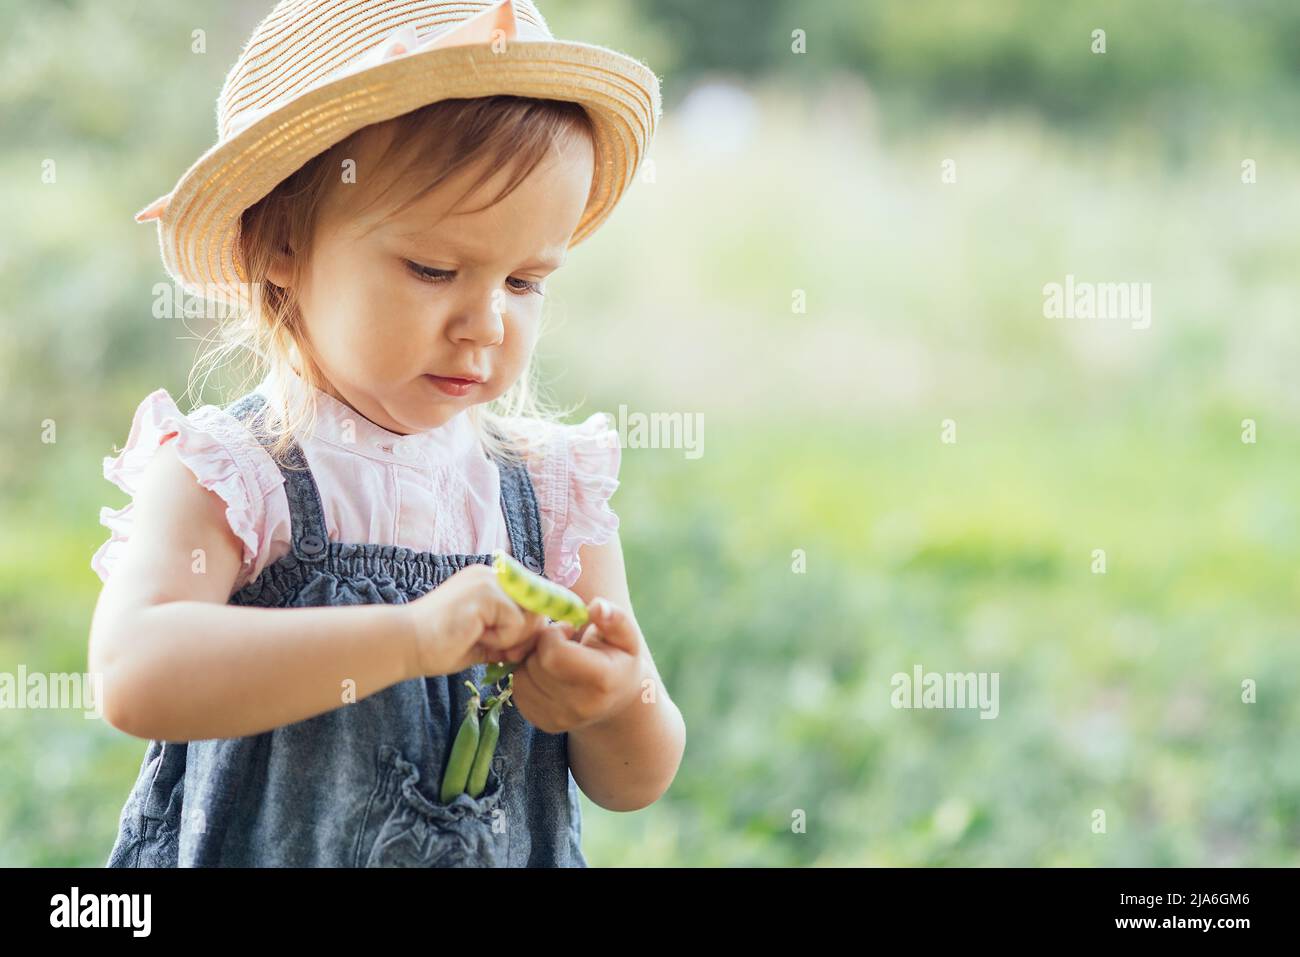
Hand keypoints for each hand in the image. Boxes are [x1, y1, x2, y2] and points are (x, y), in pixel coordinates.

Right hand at [402, 563, 567, 676]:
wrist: (406, 645)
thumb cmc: (439, 646)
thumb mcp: (485, 640)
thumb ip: (511, 636)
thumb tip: (539, 639)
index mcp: (490, 582)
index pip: (531, 599)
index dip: (531, 626)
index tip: (515, 649)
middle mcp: (492, 574)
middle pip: (537, 607)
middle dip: (526, 637)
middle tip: (502, 652)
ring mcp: (489, 580)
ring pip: (530, 616)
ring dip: (512, 639)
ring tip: (481, 640)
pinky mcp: (486, 592)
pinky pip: (516, 623)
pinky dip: (501, 640)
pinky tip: (475, 637)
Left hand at [508, 597, 645, 733]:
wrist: (617, 698)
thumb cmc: (619, 658)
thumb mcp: (626, 635)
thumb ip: (614, 617)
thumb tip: (595, 607)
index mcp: (602, 681)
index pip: (555, 655)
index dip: (554, 634)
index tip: (567, 629)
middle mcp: (581, 707)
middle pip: (536, 664)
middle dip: (542, 645)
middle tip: (560, 642)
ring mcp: (560, 719)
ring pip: (522, 677)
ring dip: (532, 660)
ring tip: (554, 657)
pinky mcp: (543, 724)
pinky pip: (518, 691)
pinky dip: (527, 676)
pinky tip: (547, 672)